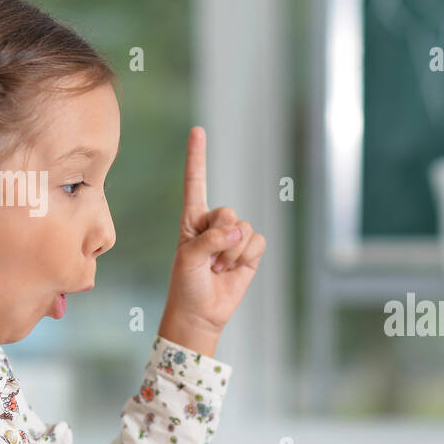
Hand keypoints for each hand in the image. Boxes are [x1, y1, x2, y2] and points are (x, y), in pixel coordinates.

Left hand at [158, 127, 266, 355]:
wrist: (201, 313)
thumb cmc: (186, 285)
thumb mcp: (188, 258)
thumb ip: (210, 240)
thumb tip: (238, 232)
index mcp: (192, 219)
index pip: (196, 183)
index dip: (197, 156)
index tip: (198, 130)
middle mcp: (214, 224)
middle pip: (228, 211)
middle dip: (221, 237)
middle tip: (209, 260)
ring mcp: (233, 238)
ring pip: (244, 229)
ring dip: (231, 253)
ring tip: (218, 269)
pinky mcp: (250, 253)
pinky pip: (257, 243)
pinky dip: (246, 258)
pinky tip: (233, 270)